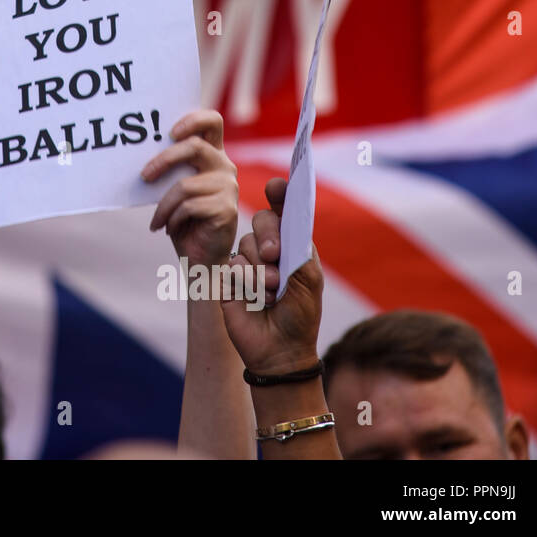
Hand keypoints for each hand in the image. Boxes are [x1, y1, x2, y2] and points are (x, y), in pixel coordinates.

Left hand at [140, 109, 238, 267]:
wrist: (199, 255)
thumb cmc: (183, 218)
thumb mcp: (174, 187)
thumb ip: (170, 168)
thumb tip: (139, 152)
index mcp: (212, 154)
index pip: (212, 122)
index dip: (193, 119)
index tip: (170, 132)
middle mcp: (224, 166)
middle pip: (195, 147)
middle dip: (164, 159)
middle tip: (144, 175)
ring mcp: (228, 187)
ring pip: (184, 185)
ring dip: (163, 206)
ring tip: (157, 220)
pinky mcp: (227, 209)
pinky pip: (188, 207)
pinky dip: (172, 219)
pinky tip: (168, 228)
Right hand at [220, 177, 323, 373]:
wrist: (280, 350)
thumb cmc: (300, 316)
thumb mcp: (308, 280)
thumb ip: (299, 249)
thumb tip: (281, 223)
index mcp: (292, 245)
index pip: (284, 212)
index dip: (280, 195)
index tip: (277, 186)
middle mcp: (268, 249)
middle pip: (262, 220)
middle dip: (269, 235)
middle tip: (275, 256)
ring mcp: (246, 262)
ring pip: (246, 243)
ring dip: (261, 268)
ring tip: (271, 291)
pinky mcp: (228, 277)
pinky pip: (233, 264)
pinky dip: (245, 279)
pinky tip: (254, 297)